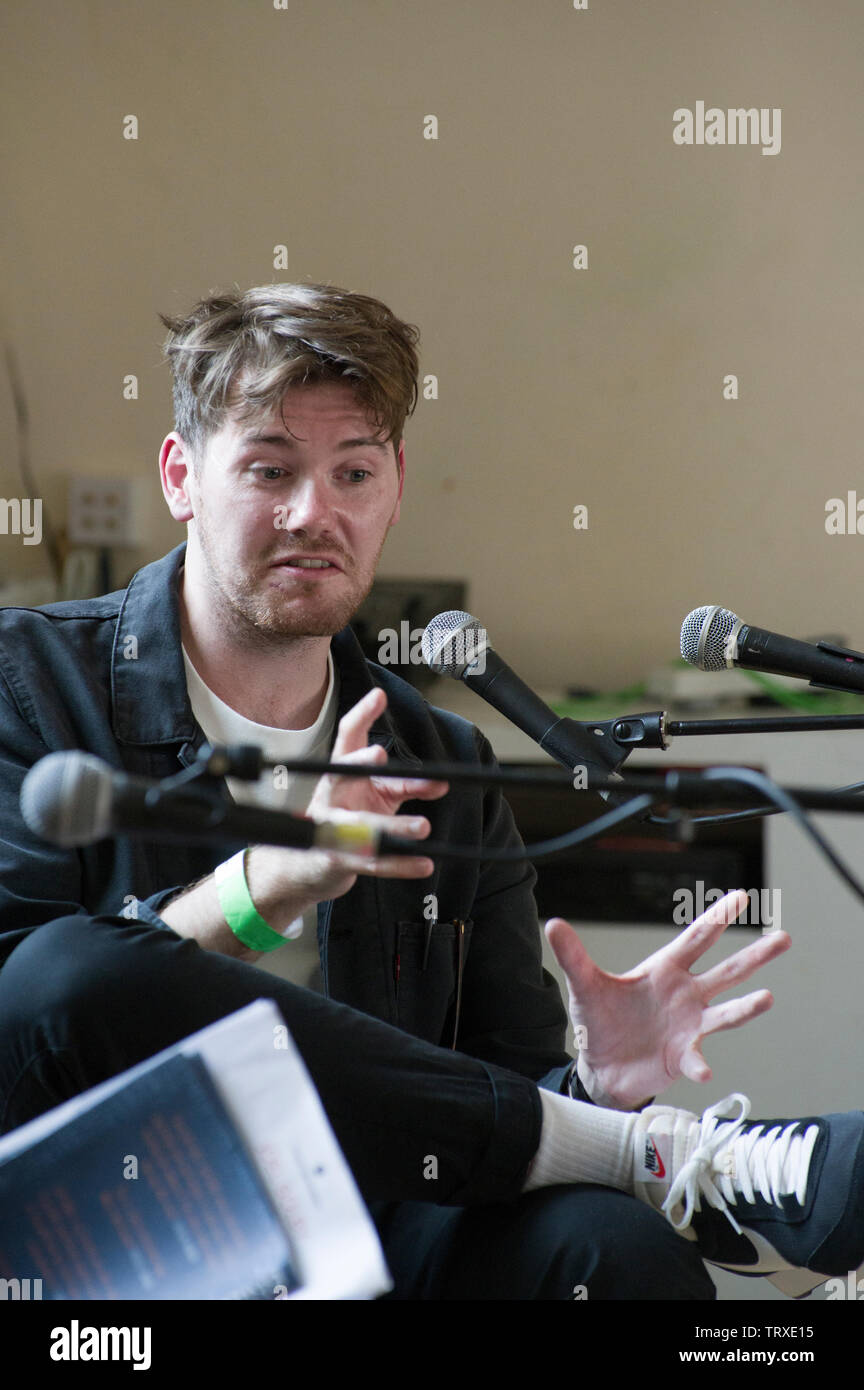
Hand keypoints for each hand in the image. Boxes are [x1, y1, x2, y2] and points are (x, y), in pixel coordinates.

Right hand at [291, 685, 449, 903]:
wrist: (308, 866)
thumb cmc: (345, 819)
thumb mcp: (374, 796)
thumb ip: (406, 785)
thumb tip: (441, 781)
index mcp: (339, 774)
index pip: (347, 738)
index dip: (361, 716)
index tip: (378, 696)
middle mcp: (330, 797)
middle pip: (340, 775)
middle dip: (358, 764)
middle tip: (380, 755)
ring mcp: (329, 829)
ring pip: (361, 825)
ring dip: (392, 825)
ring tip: (423, 827)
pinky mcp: (337, 860)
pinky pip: (372, 863)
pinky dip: (401, 865)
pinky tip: (425, 864)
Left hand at [545, 890, 790, 1110]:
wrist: (601, 1068)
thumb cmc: (599, 1022)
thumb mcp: (585, 986)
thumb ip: (574, 956)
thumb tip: (552, 923)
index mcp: (664, 970)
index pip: (696, 938)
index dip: (718, 917)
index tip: (742, 896)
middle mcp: (685, 994)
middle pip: (726, 971)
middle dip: (755, 955)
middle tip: (784, 938)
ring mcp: (689, 1025)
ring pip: (727, 1011)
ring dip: (747, 1006)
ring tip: (767, 997)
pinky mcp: (684, 1055)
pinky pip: (698, 1058)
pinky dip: (701, 1063)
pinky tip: (703, 1069)